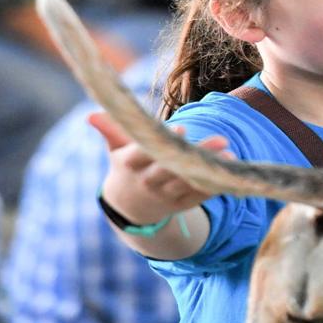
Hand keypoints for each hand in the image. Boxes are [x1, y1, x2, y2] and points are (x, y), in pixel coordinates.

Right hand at [89, 111, 233, 225]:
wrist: (130, 207)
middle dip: (196, 153)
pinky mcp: (181, 205)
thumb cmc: (125, 167)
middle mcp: (148, 182)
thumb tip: (91, 115)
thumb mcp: (115, 150)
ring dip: (211, 171)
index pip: (146, 152)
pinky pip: (200, 195)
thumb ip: (110, 131)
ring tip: (230, 155)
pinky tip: (231, 172)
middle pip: (173, 167)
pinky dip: (215, 185)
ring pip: (190, 182)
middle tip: (222, 138)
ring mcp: (166, 196)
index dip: (162, 142)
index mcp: (130, 165)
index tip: (182, 127)